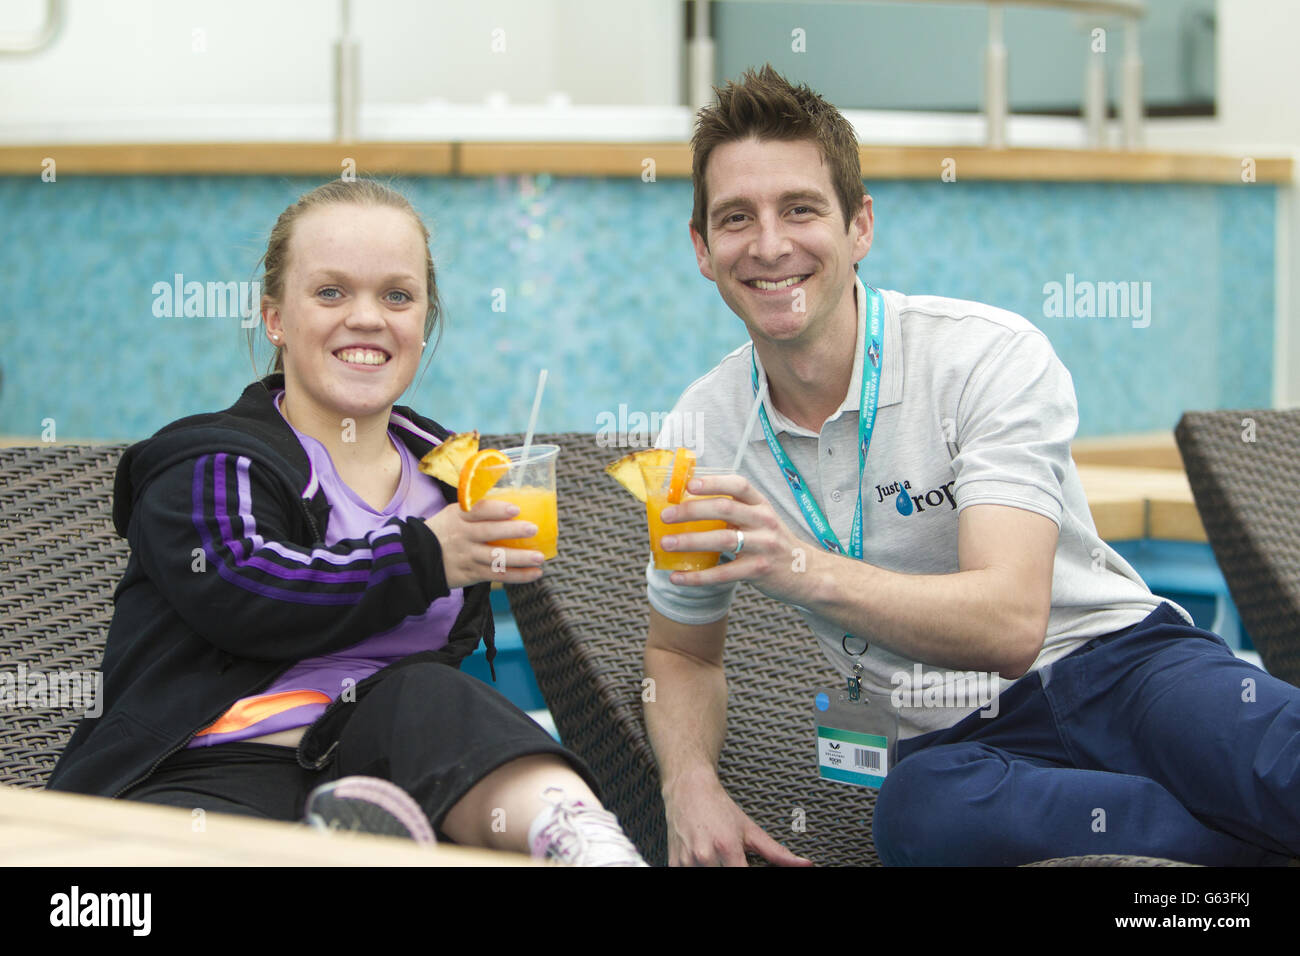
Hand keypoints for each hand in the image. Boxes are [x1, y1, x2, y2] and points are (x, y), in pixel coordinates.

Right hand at [424, 499, 544, 589]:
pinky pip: (497, 575)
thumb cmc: (446, 531)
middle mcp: (462, 536)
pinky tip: (534, 573)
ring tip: (539, 557)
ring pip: (495, 558)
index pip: (477, 510)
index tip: (515, 509)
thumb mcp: (454, 514)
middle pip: (488, 533)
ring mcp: (467, 556)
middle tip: (533, 529)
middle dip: (512, 531)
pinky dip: (517, 576)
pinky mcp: (471, 574)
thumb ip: (477, 508)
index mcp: (459, 516)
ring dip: (520, 559)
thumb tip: (514, 497)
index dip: (496, 509)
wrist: (419, 558)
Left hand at [659, 474, 820, 604]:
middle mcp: (764, 521)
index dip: (714, 482)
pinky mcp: (759, 570)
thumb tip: (686, 508)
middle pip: (725, 509)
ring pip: (722, 540)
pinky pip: (724, 573)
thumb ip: (734, 513)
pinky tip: (678, 577)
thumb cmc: (773, 544)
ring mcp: (764, 546)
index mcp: (761, 505)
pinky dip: (698, 577)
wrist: (809, 573)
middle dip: (691, 511)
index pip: (739, 485)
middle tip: (665, 516)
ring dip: (690, 541)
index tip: (689, 484)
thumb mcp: (760, 521)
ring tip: (666, 544)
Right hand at [663, 768, 811, 866]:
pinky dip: (700, 870)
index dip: (751, 879)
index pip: (743, 878)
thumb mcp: (751, 830)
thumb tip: (806, 865)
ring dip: (716, 871)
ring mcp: (687, 862)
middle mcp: (706, 856)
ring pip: (706, 878)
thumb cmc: (719, 808)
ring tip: (719, 859)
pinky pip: (689, 875)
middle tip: (734, 862)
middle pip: (724, 878)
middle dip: (732, 871)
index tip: (750, 870)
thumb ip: (778, 853)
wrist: (688, 790)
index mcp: (728, 848)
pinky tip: (705, 862)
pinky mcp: (674, 864)